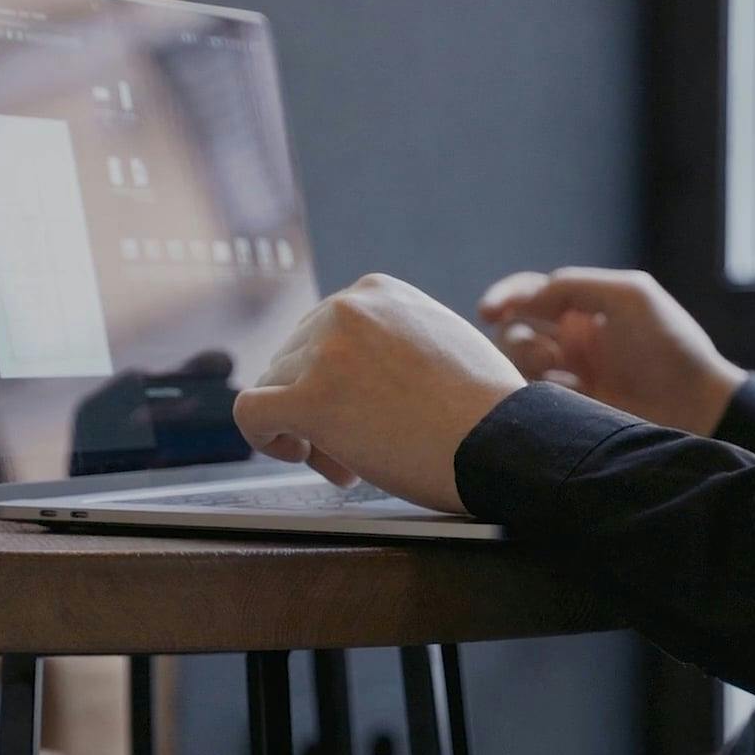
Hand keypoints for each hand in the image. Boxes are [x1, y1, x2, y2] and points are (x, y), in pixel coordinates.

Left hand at [233, 274, 523, 512]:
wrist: (503, 441)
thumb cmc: (485, 410)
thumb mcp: (441, 340)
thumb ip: (393, 339)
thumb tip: (356, 367)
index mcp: (376, 292)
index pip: (320, 333)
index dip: (334, 379)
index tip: (364, 412)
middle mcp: (345, 309)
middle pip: (293, 360)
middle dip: (319, 406)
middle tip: (357, 448)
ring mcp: (324, 351)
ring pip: (274, 389)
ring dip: (304, 429)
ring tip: (349, 462)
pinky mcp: (309, 398)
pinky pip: (251, 413)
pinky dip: (263, 437)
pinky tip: (296, 452)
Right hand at [479, 267, 745, 436]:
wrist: (696, 406)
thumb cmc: (669, 344)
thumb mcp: (629, 295)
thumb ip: (574, 285)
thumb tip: (526, 300)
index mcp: (584, 306)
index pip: (529, 293)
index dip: (504, 297)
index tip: (489, 310)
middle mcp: (570, 338)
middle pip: (514, 328)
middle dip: (518, 336)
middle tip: (548, 354)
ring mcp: (567, 374)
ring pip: (516, 362)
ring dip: (530, 363)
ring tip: (564, 374)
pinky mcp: (568, 408)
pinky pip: (529, 396)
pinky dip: (539, 390)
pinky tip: (571, 393)